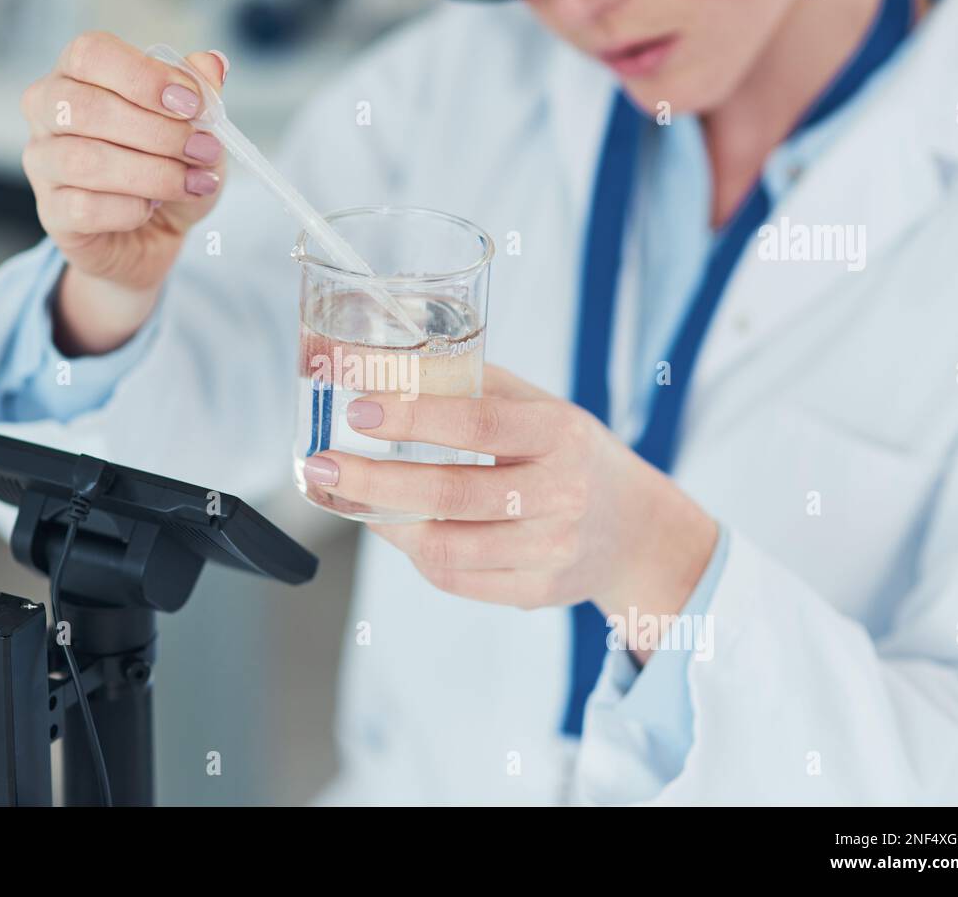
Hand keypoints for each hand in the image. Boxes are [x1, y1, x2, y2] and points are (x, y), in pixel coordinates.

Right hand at [20, 32, 228, 353]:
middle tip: (203, 149)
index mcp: (78, 72)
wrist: (154, 234)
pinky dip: (130, 209)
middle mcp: (48, 110)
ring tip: (192, 182)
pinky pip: (85, 208)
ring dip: (152, 173)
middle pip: (86, 107)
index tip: (192, 104)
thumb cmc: (167, 167)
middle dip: (156, 131)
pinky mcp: (52, 212)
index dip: (144, 76)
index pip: (90, 53)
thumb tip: (212, 65)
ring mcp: (42, 162)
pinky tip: (152, 209)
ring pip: (85, 160)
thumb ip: (201, 94)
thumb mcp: (196, 129)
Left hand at [303, 366, 718, 659]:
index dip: (414, 417)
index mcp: (560, 434)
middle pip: (453, 493)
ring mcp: (551, 550)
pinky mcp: (536, 591)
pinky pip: (457, 578)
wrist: (635, 529)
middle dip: (375, 481)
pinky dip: (414, 553)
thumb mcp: (540, 407)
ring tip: (344, 498)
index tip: (359, 410)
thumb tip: (384, 366)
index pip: (479, 424)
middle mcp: (561, 494)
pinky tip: (390, 528)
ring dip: (384, 523)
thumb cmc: (569, 453)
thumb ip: (473, 387)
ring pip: (448, 547)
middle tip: (322, 466)